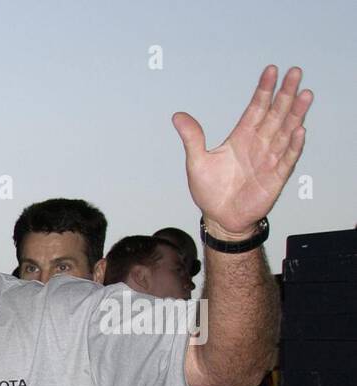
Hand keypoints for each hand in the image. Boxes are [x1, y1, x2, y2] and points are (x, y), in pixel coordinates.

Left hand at [174, 65, 312, 237]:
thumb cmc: (210, 191)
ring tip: (304, 94)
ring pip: (286, 131)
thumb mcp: (197, 162)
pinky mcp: (276, 176)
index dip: (264, 90)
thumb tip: (178, 116)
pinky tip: (299, 130)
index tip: (271, 70)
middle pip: (275, 114)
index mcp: (241, 137)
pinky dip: (293, 145)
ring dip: (296, 114)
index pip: (256, 108)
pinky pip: (287, 158)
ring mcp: (269, 159)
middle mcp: (259, 143)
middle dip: (285, 94)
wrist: (220, 218)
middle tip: (295, 72)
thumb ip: (193, 138)